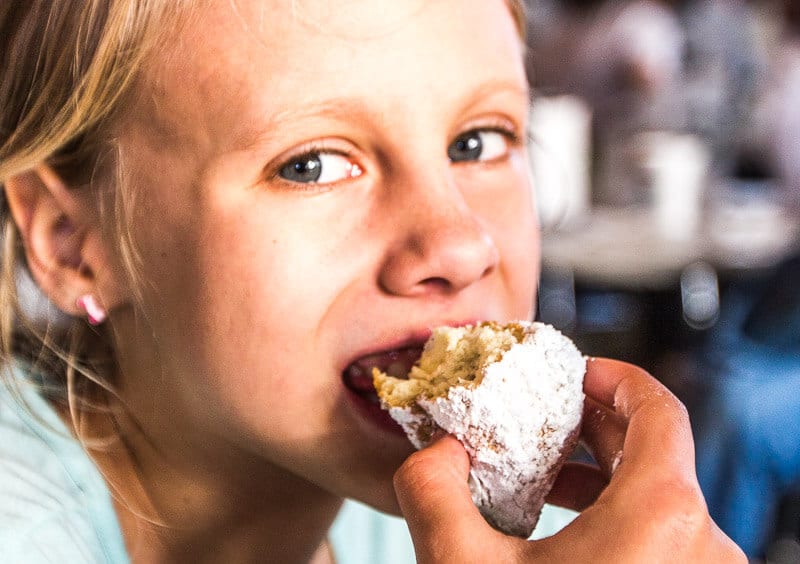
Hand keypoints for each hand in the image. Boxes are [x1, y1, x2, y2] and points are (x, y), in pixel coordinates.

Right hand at [393, 358, 744, 562]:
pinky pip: (662, 537)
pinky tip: (563, 533)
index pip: (657, 408)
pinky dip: (616, 518)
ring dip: (601, 476)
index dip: (612, 376)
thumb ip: (431, 489)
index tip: (572, 373)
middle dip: (591, 427)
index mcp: (662, 514)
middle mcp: (703, 544)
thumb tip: (435, 453)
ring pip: (660, 497)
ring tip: (543, 479)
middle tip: (542, 421)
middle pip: (654, 450)